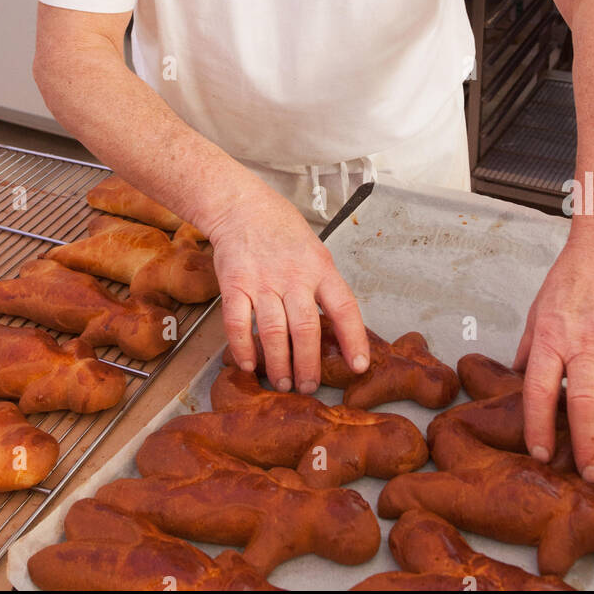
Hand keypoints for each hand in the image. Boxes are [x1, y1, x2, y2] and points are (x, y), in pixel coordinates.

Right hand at [205, 183, 369, 394]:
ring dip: (279, 363)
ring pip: (274, 331)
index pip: (344, 307)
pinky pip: (238, 323)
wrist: (242, 206)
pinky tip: (249, 364)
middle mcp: (293, 276)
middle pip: (306, 328)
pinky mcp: (234, 284)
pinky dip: (243, 348)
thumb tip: (337, 328)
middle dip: (309, 364)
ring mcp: (262, 281)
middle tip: (309, 386)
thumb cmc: (282, 230)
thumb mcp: (315, 251)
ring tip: (283, 382)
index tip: (359, 366)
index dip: (354, 339)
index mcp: (320, 268)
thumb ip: (323, 286)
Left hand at [513, 236, 593, 482]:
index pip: (538, 390)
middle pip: (582, 402)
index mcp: (551, 338)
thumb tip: (512, 381)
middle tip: (589, 476)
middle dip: (586, 443)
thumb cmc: (571, 280)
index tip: (541, 453)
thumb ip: (529, 349)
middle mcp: (583, 344)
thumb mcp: (537, 310)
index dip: (537, 425)